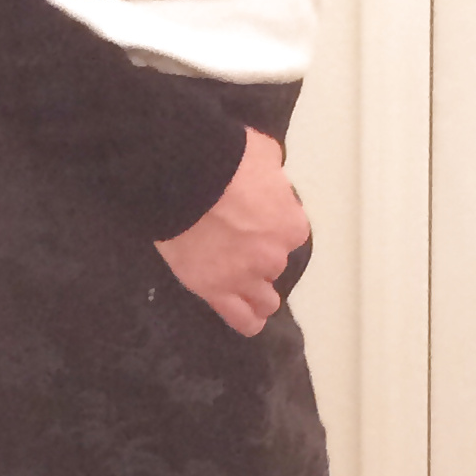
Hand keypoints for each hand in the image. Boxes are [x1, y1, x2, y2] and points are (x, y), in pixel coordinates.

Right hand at [155, 127, 310, 337]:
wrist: (184, 177)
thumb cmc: (226, 159)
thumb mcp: (263, 153)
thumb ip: (271, 172)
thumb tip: (268, 172)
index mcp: (291, 224)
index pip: (290, 232)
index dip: (273, 225)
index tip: (257, 218)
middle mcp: (274, 256)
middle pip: (274, 263)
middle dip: (262, 254)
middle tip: (240, 241)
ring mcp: (245, 277)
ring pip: (264, 299)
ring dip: (260, 293)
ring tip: (252, 292)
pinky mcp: (215, 290)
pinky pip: (239, 317)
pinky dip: (248, 321)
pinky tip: (251, 322)